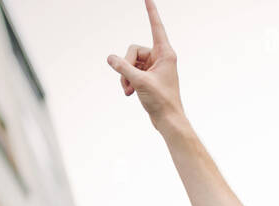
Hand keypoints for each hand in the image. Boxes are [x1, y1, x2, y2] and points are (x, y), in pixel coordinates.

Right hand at [107, 0, 183, 129]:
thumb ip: (123, 68)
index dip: (151, 11)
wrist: (168, 121)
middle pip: (134, 50)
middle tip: (128, 82)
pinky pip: (132, 71)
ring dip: (126, 76)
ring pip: (131, 62)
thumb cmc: (161, 101)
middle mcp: (161, 57)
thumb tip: (110, 58)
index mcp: (165, 53)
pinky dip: (128, 81)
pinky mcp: (149, 76)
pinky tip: (129, 93)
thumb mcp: (139, 82)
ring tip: (128, 90)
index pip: (156, 26)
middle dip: (126, 65)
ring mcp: (155, 67)